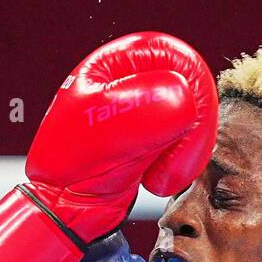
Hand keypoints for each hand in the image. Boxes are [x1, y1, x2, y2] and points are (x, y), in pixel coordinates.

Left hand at [0, 31, 215, 261]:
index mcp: (116, 64)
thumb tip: (183, 98)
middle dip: (192, 129)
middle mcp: (135, 81)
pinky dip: (181, 164)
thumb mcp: (102, 134)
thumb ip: (142, 109)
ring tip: (160, 178)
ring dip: (187, 152)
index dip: (188, 87)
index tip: (188, 119)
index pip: (173, 54)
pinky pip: (188, 142)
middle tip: (177, 160)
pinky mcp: (156, 138)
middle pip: (193, 88)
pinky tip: (157, 180)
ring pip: (195, 118)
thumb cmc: (69, 168)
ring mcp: (148, 110)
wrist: (65, 207)